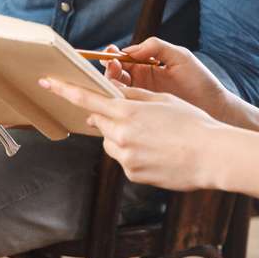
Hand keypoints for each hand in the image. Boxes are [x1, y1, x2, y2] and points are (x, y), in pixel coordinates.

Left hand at [40, 78, 226, 190]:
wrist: (212, 156)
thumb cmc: (191, 122)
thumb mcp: (161, 100)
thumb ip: (132, 96)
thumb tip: (110, 94)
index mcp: (127, 111)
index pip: (87, 99)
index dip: (64, 90)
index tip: (46, 82)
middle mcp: (121, 135)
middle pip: (99, 121)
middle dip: (109, 116)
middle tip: (134, 115)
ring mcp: (126, 158)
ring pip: (111, 142)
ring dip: (121, 136)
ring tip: (153, 137)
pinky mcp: (133, 174)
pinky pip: (124, 159)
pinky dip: (134, 153)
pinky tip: (157, 152)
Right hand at [97, 38, 234, 123]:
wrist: (215, 108)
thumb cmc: (200, 81)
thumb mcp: (180, 57)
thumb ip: (157, 47)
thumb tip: (131, 49)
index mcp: (147, 65)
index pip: (123, 58)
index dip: (113, 55)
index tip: (111, 55)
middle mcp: (141, 81)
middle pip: (115, 74)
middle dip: (109, 69)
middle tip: (112, 67)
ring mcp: (142, 98)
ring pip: (117, 91)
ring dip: (110, 85)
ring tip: (113, 83)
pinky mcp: (145, 114)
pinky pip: (126, 108)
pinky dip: (117, 104)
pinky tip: (116, 101)